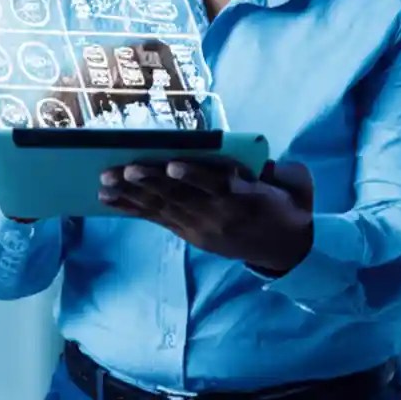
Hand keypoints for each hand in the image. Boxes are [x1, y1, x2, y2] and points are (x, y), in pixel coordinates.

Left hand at [99, 160, 315, 274]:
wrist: (287, 250)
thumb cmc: (287, 205)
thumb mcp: (295, 185)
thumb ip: (277, 169)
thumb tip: (249, 151)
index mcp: (247, 198)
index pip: (218, 185)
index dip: (194, 176)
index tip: (172, 165)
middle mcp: (220, 216)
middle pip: (181, 196)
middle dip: (149, 181)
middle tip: (122, 167)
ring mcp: (202, 228)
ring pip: (163, 207)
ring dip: (131, 193)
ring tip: (105, 181)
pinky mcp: (190, 235)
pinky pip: (157, 220)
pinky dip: (131, 208)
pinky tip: (108, 199)